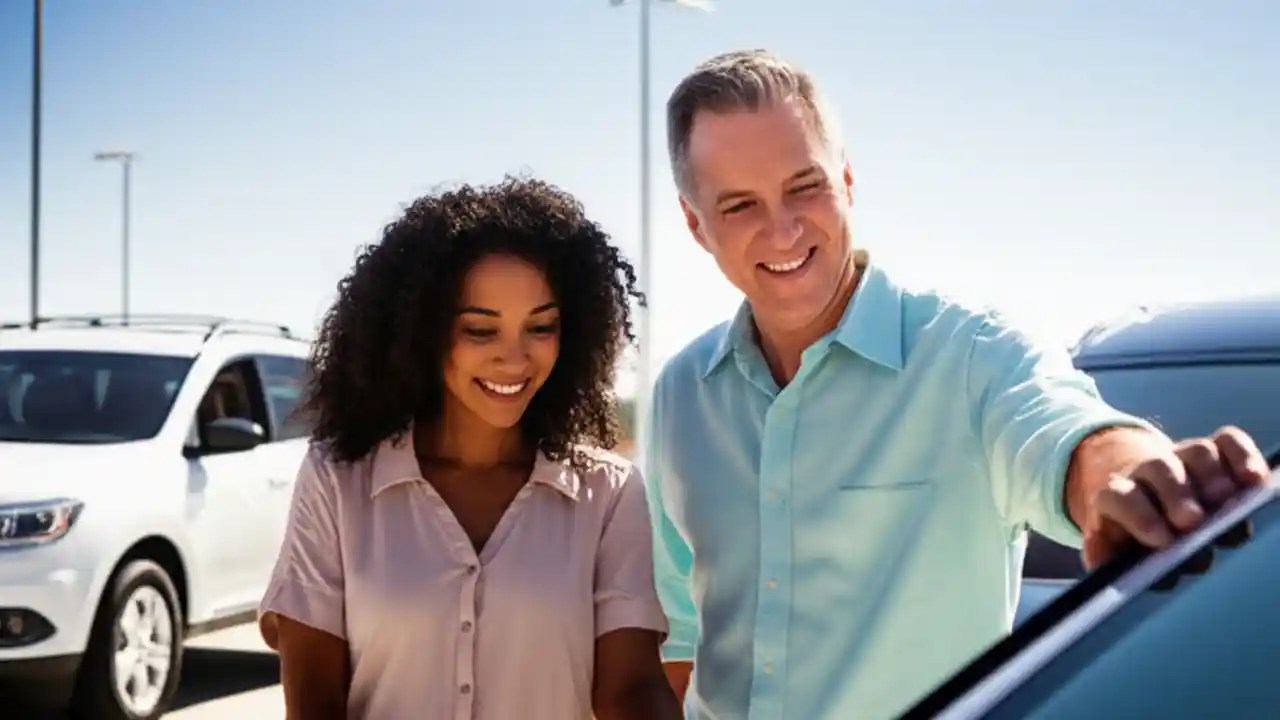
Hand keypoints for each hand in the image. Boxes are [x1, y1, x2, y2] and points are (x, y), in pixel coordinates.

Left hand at [1081, 426, 1270, 568]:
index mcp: (1118, 494)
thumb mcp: (1114, 545)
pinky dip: (1243, 456)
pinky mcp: (1215, 451)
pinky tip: (1254, 479)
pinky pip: (1228, 442)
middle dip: (1176, 495)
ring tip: (1225, 500)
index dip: (1138, 516)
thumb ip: (1104, 552)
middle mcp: (1149, 471)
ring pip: (1196, 452)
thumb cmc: (1134, 533)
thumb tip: (1098, 558)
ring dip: (1211, 475)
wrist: (1148, 498)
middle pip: (1159, 469)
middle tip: (1193, 521)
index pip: (1118, 497)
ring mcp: (1183, 457)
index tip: (1162, 540)